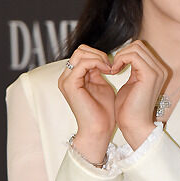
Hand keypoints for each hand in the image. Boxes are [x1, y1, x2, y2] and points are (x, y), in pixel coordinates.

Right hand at [58, 45, 114, 163]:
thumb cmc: (103, 113)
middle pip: (80, 50)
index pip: (83, 53)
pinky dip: (98, 63)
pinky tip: (108, 71)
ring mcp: (66, 80)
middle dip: (99, 54)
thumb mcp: (102, 85)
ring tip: (111, 68)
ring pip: (81, 53)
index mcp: (73, 77)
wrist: (99, 130)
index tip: (113, 65)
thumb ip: (99, 72)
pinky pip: (83, 63)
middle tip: (112, 65)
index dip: (100, 55)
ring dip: (100, 57)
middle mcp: (66, 77)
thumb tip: (103, 59)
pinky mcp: (70, 84)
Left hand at [111, 40, 167, 148]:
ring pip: (135, 48)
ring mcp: (157, 71)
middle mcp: (160, 69)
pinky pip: (133, 55)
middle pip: (139, 45)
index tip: (113, 67)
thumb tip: (123, 57)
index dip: (124, 54)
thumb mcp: (131, 84)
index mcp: (157, 71)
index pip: (140, 49)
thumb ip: (132, 70)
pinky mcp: (150, 75)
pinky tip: (113, 71)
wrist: (134, 126)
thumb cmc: (129, 109)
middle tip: (111, 67)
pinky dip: (120, 60)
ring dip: (119, 56)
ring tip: (112, 70)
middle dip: (121, 53)